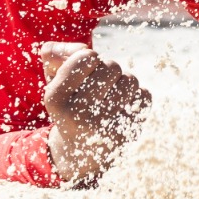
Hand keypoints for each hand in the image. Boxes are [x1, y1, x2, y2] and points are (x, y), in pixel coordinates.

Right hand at [37, 43, 149, 185]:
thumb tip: (80, 48)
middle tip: (98, 88)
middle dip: (109, 71)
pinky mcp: (126, 134)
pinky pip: (144, 96)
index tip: (84, 72)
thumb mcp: (54, 80)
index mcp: (54, 98)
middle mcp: (76, 114)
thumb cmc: (69, 104)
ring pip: (130, 80)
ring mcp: (103, 127)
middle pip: (112, 67)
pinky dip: (136, 97)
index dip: (91, 59)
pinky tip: (121, 110)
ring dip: (123, 83)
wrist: (79, 151)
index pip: (87, 56)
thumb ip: (55, 54)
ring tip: (109, 98)